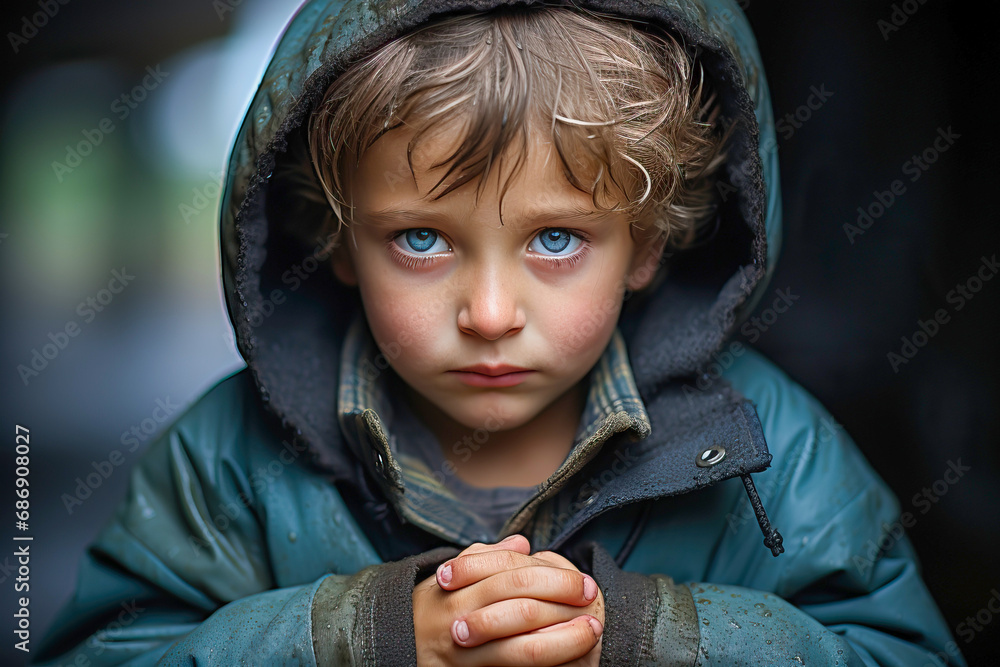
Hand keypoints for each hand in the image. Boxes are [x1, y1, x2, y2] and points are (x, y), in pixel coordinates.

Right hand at [413, 534, 602, 665]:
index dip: (552, 576)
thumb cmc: (429, 610)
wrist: (393, 650)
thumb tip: (522, 543)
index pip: (511, 574)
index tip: (582, 581)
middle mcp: (460, 621)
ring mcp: (465, 657)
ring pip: (522, 649)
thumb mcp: (447, 577)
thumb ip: (483, 558)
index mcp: (458, 589)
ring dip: (563, 640)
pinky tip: (567, 661)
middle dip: (562, 602)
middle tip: (591, 599)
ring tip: (590, 632)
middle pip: (521, 606)